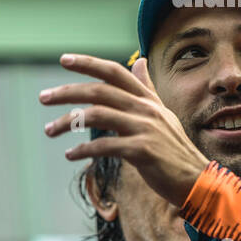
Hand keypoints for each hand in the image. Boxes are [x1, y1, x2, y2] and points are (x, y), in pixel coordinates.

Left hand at [40, 54, 209, 206]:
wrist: (197, 181)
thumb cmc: (173, 149)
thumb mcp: (162, 113)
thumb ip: (146, 89)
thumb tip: (139, 61)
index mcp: (147, 100)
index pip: (115, 72)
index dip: (88, 63)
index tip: (63, 59)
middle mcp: (145, 109)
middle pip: (99, 91)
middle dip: (67, 92)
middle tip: (43, 97)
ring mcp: (145, 129)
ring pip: (97, 116)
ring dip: (67, 123)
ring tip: (48, 130)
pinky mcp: (142, 151)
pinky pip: (104, 146)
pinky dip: (83, 150)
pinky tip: (70, 155)